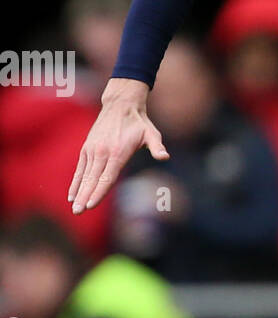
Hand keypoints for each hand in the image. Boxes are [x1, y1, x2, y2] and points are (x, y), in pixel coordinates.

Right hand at [68, 78, 169, 213]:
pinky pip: (80, 168)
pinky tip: (72, 195)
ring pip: (84, 176)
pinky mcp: (87, 148)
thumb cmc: (139, 123)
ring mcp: (92, 150)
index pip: (107, 177)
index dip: (98, 192)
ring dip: (78, 192)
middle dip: (85, 197)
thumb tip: (165, 157)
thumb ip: (157, 147)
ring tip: (74, 208)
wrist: (120, 105)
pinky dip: (76, 181)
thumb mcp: (152, 134)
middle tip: (78, 212)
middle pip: (93, 180)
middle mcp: (102, 152)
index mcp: (117, 152)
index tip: (91, 205)